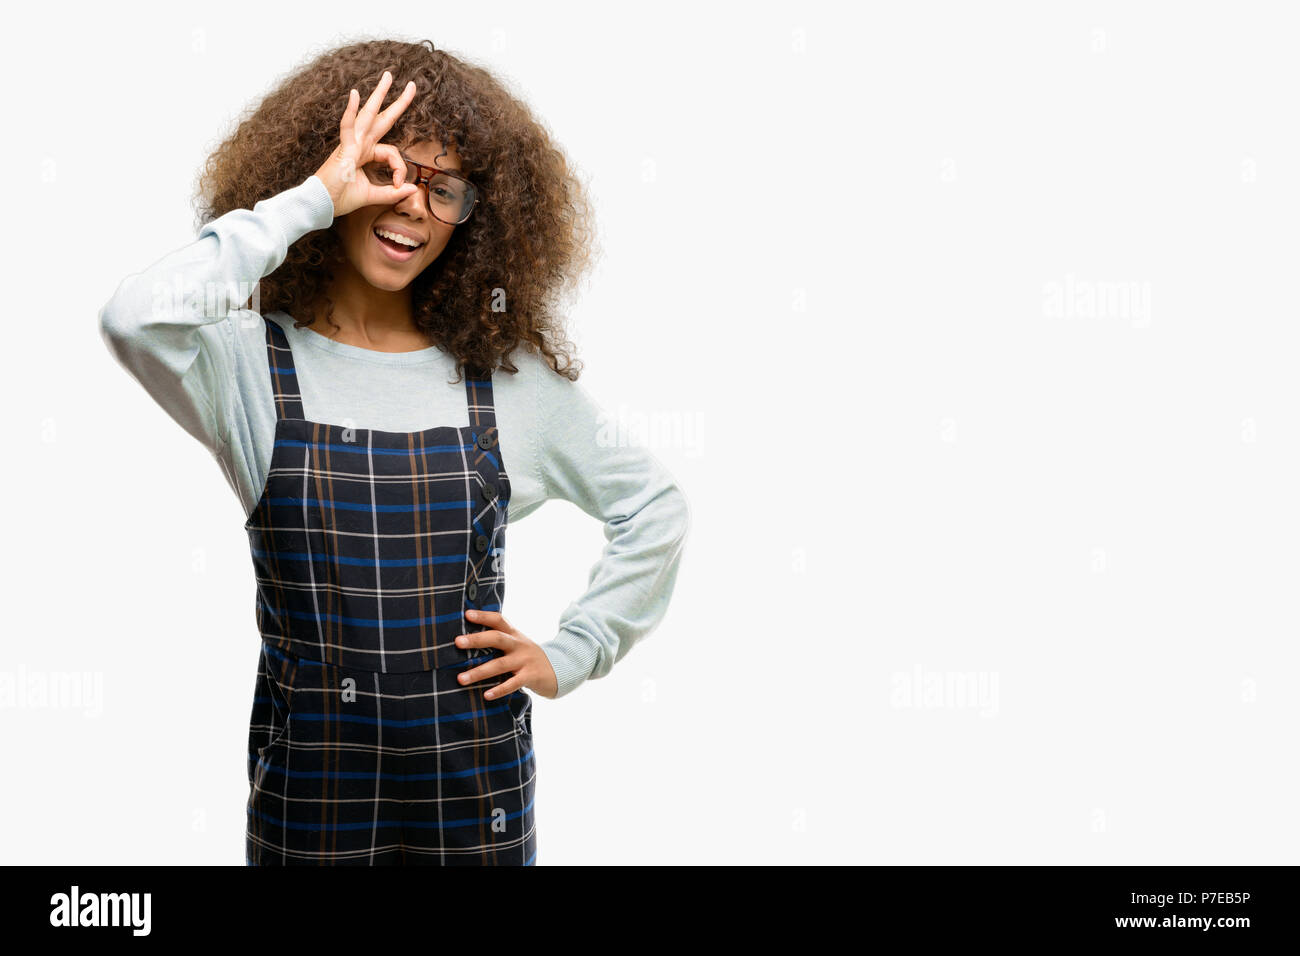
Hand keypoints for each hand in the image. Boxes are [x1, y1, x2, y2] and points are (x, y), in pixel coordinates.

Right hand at [313, 70, 420, 218]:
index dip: (400, 169)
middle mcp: (360, 144)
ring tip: (389, 77)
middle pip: (382, 119)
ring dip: (379, 95)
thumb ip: (392, 193)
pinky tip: (355, 94)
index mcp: (366, 153)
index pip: (392, 153)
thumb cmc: (341, 197)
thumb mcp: (373, 195)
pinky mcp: (343, 150)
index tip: (398, 185)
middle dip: (397, 102)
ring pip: (368, 115)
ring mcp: (351, 144)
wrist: (321, 203)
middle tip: (412, 85)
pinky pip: (347, 127)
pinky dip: (351, 111)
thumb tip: (412, 189)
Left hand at [456, 609, 559, 699]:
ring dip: (479, 672)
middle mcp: (519, 645)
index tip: (467, 614)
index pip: (498, 620)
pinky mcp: (530, 676)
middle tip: (457, 642)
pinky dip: (499, 690)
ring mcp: (525, 661)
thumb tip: (468, 641)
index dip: (483, 616)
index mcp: (514, 635)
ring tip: (461, 679)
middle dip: (477, 640)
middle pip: (497, 638)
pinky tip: (486, 695)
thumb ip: (499, 640)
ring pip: (500, 664)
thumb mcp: (517, 644)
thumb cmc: (528, 657)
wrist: (560, 669)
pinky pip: (513, 683)